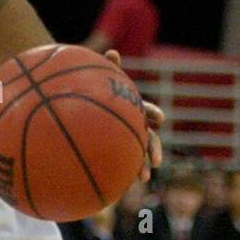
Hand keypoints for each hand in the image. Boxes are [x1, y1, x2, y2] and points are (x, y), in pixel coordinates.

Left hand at [103, 48, 162, 179]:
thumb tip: (112, 52)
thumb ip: (108, 69)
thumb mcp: (100, 79)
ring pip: (137, 155)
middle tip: (156, 161)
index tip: (159, 118)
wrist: (81, 106)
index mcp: (133, 109)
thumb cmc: (92, 90)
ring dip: (142, 166)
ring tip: (142, 178)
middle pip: (149, 138)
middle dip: (154, 149)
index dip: (154, 114)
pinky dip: (120, 174)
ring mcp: (125, 140)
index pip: (147, 110)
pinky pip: (119, 164)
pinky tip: (117, 187)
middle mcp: (134, 125)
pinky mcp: (115, 152)